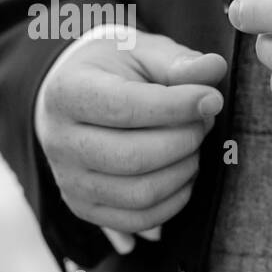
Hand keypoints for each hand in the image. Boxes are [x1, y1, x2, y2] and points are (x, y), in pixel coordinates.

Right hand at [35, 30, 227, 233]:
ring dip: (183, 171)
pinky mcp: (84, 208)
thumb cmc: (114, 70)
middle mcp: (58, 141)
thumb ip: (177, 61)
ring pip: (140, 194)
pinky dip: (173, 201)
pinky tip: (184, 172)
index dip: (177, 106)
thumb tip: (213, 69)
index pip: (125, 107)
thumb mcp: (141, 51)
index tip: (212, 99)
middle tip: (204, 122)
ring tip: (194, 145)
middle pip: (133, 157)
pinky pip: (139, 220)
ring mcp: (69, 180)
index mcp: (67, 92)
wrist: (75, 98)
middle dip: (184, 140)